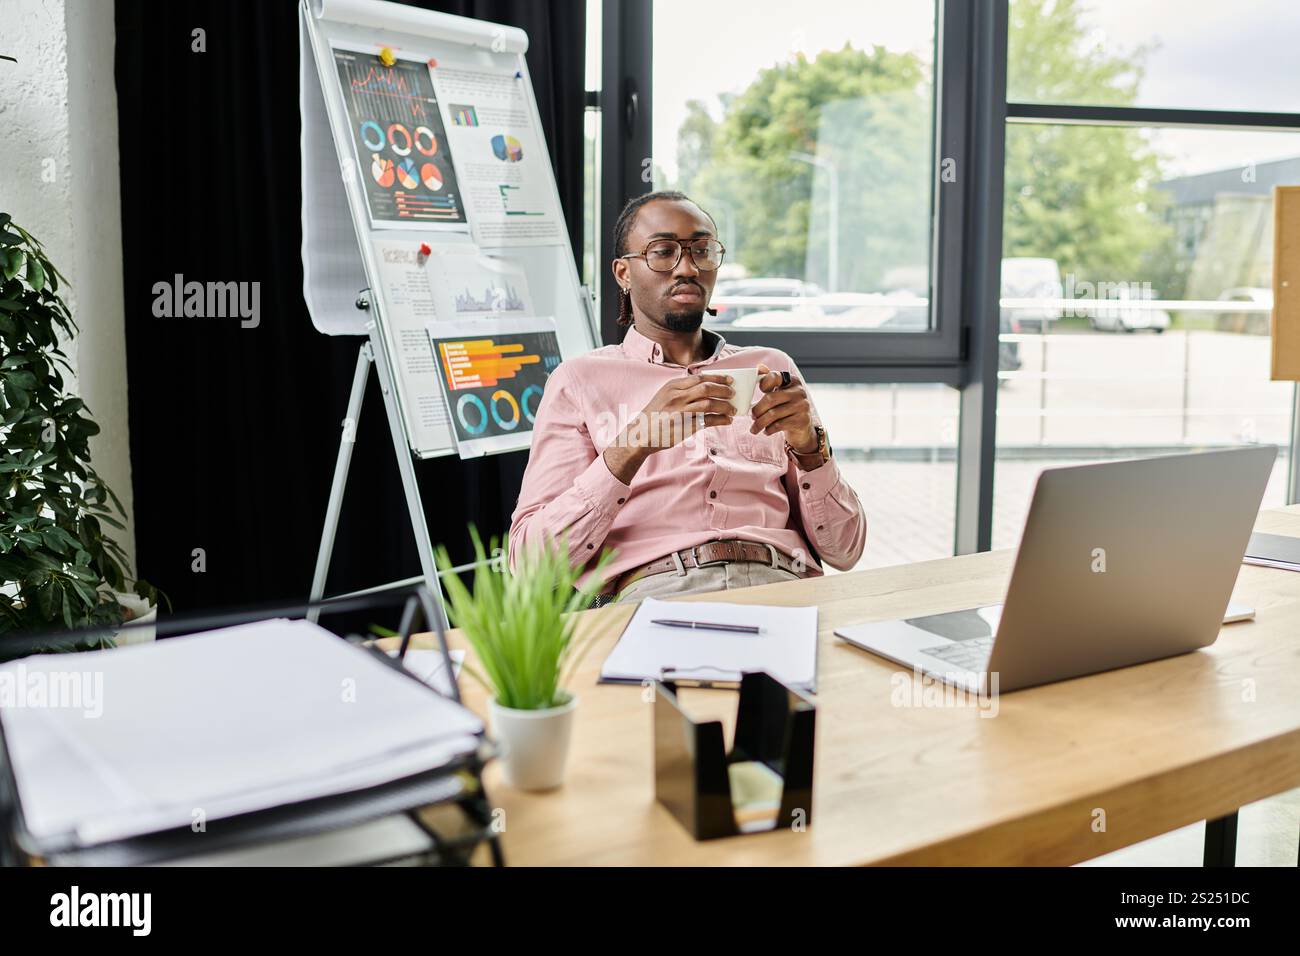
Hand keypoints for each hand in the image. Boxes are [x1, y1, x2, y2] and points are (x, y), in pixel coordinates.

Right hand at [603, 373, 734, 482]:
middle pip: (707, 388)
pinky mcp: (685, 426)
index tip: (729, 379)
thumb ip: (681, 390)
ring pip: (710, 404)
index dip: (717, 378)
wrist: (641, 435)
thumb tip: (705, 387)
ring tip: (733, 409)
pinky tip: (727, 420)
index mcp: (673, 386)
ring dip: (725, 406)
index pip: (700, 378)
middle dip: (724, 390)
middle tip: (733, 393)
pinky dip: (721, 420)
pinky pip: (708, 421)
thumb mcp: (664, 396)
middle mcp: (677, 396)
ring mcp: (681, 411)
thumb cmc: (654, 415)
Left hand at [750, 363, 816, 452]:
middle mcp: (799, 392)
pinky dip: (769, 429)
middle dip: (757, 409)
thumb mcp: (779, 394)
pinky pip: (779, 425)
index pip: (775, 376)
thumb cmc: (786, 409)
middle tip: (752, 416)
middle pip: (770, 398)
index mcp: (793, 381)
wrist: (802, 429)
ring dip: (760, 423)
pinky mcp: (802, 420)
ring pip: (773, 414)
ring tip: (754, 428)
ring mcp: (802, 406)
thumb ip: (770, 382)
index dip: (764, 383)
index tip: (760, 391)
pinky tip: (766, 431)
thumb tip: (760, 367)